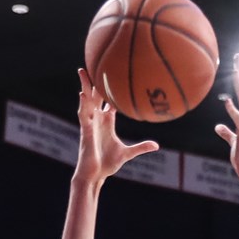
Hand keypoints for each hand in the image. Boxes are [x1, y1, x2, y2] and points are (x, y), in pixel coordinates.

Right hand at [73, 68, 160, 183]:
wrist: (95, 175)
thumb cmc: (107, 164)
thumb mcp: (127, 153)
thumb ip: (141, 147)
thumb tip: (156, 145)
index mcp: (106, 122)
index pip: (108, 100)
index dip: (110, 88)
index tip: (113, 73)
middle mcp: (97, 120)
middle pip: (95, 95)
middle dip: (94, 80)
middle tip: (95, 62)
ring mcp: (90, 124)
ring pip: (86, 101)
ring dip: (84, 86)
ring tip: (82, 70)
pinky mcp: (85, 132)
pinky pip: (83, 115)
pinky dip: (83, 105)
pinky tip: (82, 95)